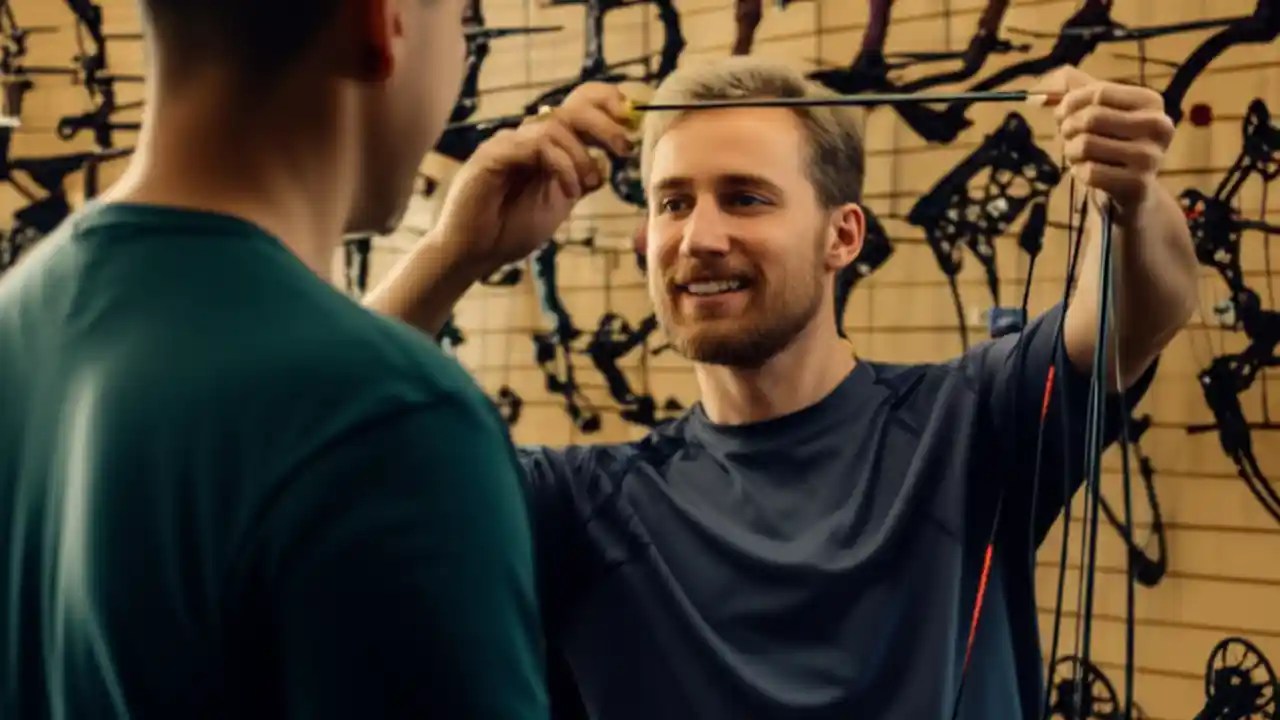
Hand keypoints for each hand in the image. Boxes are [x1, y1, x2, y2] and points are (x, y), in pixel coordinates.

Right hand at [432, 82, 634, 274]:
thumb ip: (579, 180)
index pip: (579, 105)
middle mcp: (528, 136)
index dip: (608, 104)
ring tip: (585, 186)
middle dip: (606, 124)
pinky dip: (560, 165)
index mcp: (547, 144)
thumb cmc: (510, 229)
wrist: (475, 253)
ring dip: (581, 156)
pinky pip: (536, 144)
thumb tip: (606, 165)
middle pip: (573, 106)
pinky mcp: (494, 154)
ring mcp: (510, 142)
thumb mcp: (559, 202)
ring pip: (557, 125)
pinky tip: (568, 191)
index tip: (632, 122)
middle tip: (624, 148)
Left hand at [1035, 66, 1174, 215]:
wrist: (1134, 187)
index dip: (1070, 103)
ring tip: (1076, 154)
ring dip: (1070, 151)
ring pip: (1086, 145)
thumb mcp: (1102, 108)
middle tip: (1066, 136)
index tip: (1061, 113)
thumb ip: (1076, 87)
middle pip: (1091, 118)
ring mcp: (1150, 157)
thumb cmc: (1112, 141)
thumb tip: (1048, 83)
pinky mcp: (1138, 184)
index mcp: (1151, 102)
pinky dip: (1079, 172)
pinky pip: (1089, 172)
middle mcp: (1158, 126)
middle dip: (1068, 128)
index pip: (1098, 93)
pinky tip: (1086, 172)